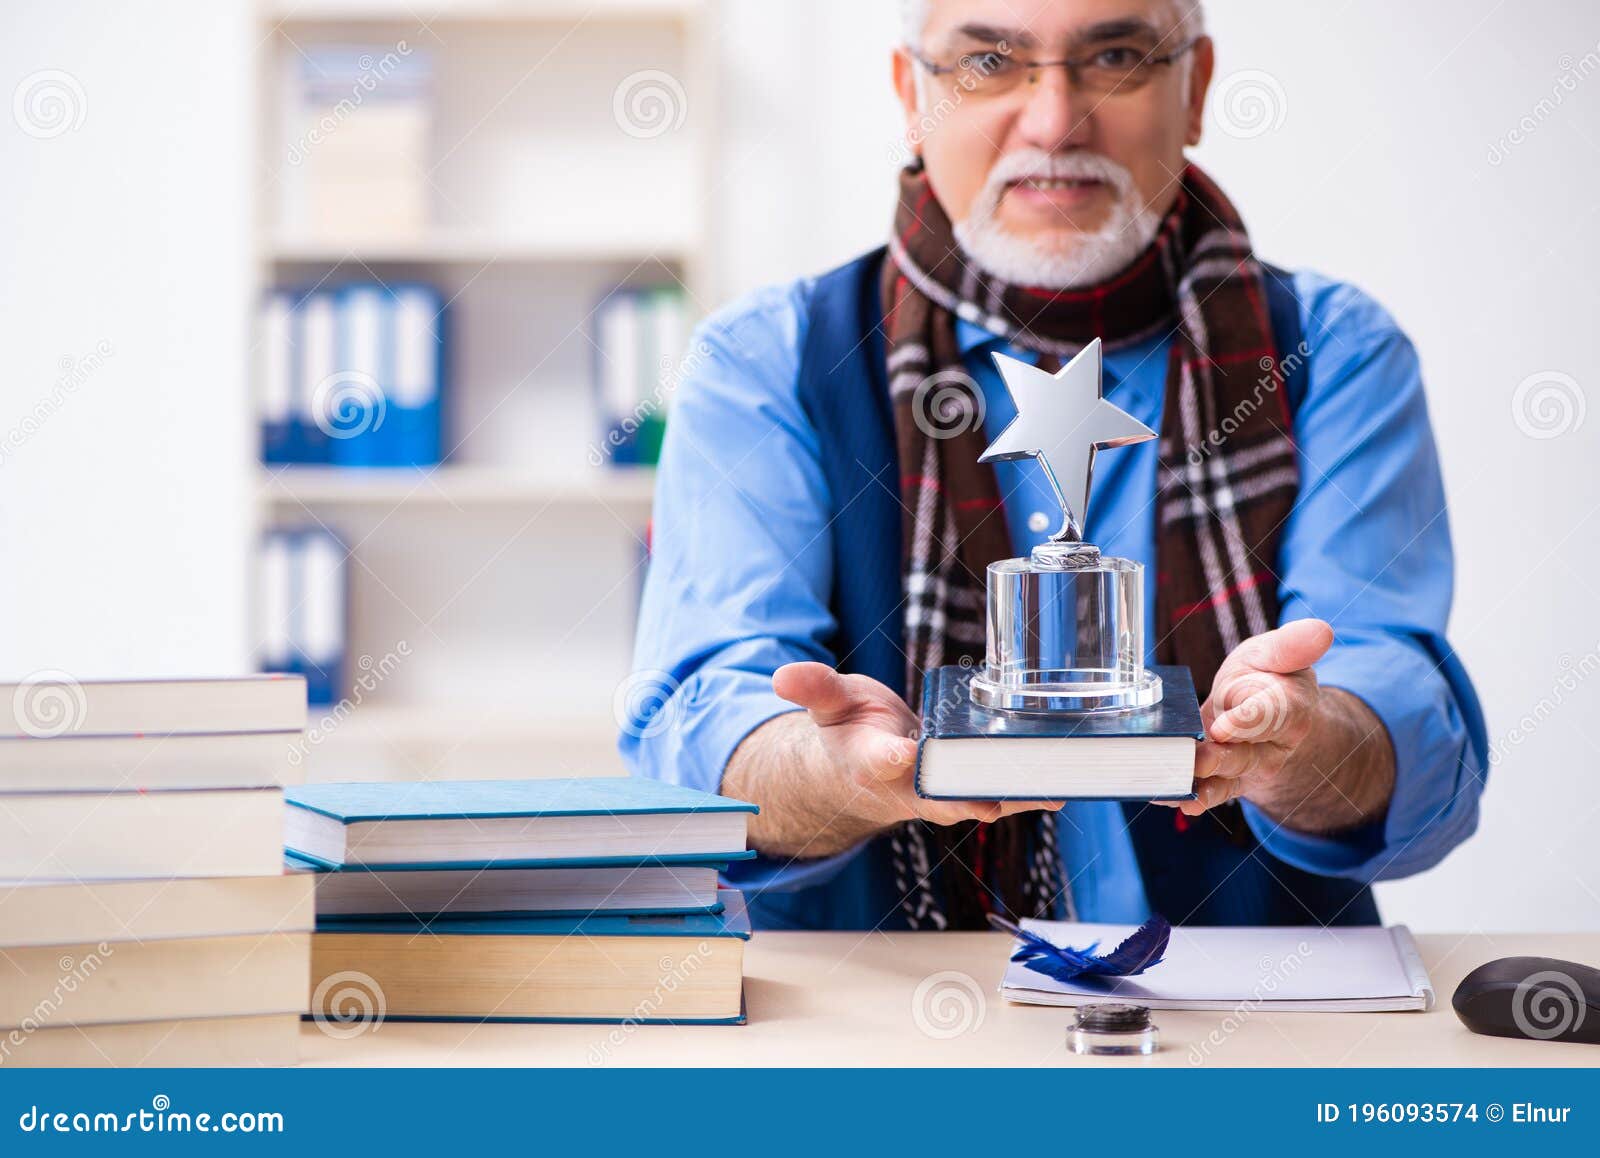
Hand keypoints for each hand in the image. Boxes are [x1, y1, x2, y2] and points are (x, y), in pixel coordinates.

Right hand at [772, 662, 1062, 828]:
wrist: (861, 769)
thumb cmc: (849, 730)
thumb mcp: (828, 703)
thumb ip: (814, 688)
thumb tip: (780, 676)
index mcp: (868, 761)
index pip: (879, 761)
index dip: (892, 757)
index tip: (903, 751)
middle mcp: (905, 785)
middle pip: (933, 797)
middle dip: (961, 799)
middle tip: (987, 802)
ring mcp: (937, 794)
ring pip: (972, 801)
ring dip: (1009, 798)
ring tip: (1047, 792)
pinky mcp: (961, 791)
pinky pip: (995, 796)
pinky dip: (1025, 795)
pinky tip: (1059, 791)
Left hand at [1180, 619, 1334, 816]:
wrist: (1259, 702)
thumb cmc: (1266, 673)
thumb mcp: (1273, 652)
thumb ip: (1290, 646)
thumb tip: (1322, 631)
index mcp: (1289, 704)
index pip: (1273, 714)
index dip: (1248, 721)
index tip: (1223, 726)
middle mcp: (1275, 742)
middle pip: (1248, 754)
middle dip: (1220, 758)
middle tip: (1195, 757)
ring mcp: (1253, 764)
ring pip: (1229, 776)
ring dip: (1202, 780)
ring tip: (1176, 780)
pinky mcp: (1232, 779)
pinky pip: (1215, 791)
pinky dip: (1193, 797)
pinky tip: (1168, 797)